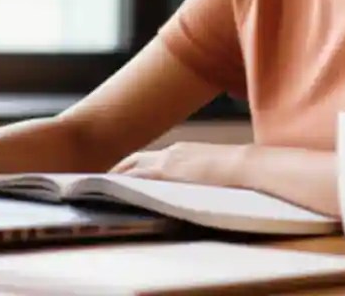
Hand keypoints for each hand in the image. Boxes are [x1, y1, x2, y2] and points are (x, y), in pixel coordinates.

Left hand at [108, 142, 246, 187]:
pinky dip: (121, 183)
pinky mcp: (167, 173)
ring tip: (97, 187)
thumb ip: (200, 180)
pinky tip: (109, 191)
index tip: (119, 175)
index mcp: (182, 153)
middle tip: (99, 182)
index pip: (148, 159)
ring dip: (114, 176)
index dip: (131, 168)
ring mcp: (168, 162)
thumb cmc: (240, 175)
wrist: (247, 167)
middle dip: (116, 170)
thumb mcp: (214, 174)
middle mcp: (171, 153)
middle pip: (133, 160)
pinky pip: (136, 178)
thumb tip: (199, 191)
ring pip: (131, 168)